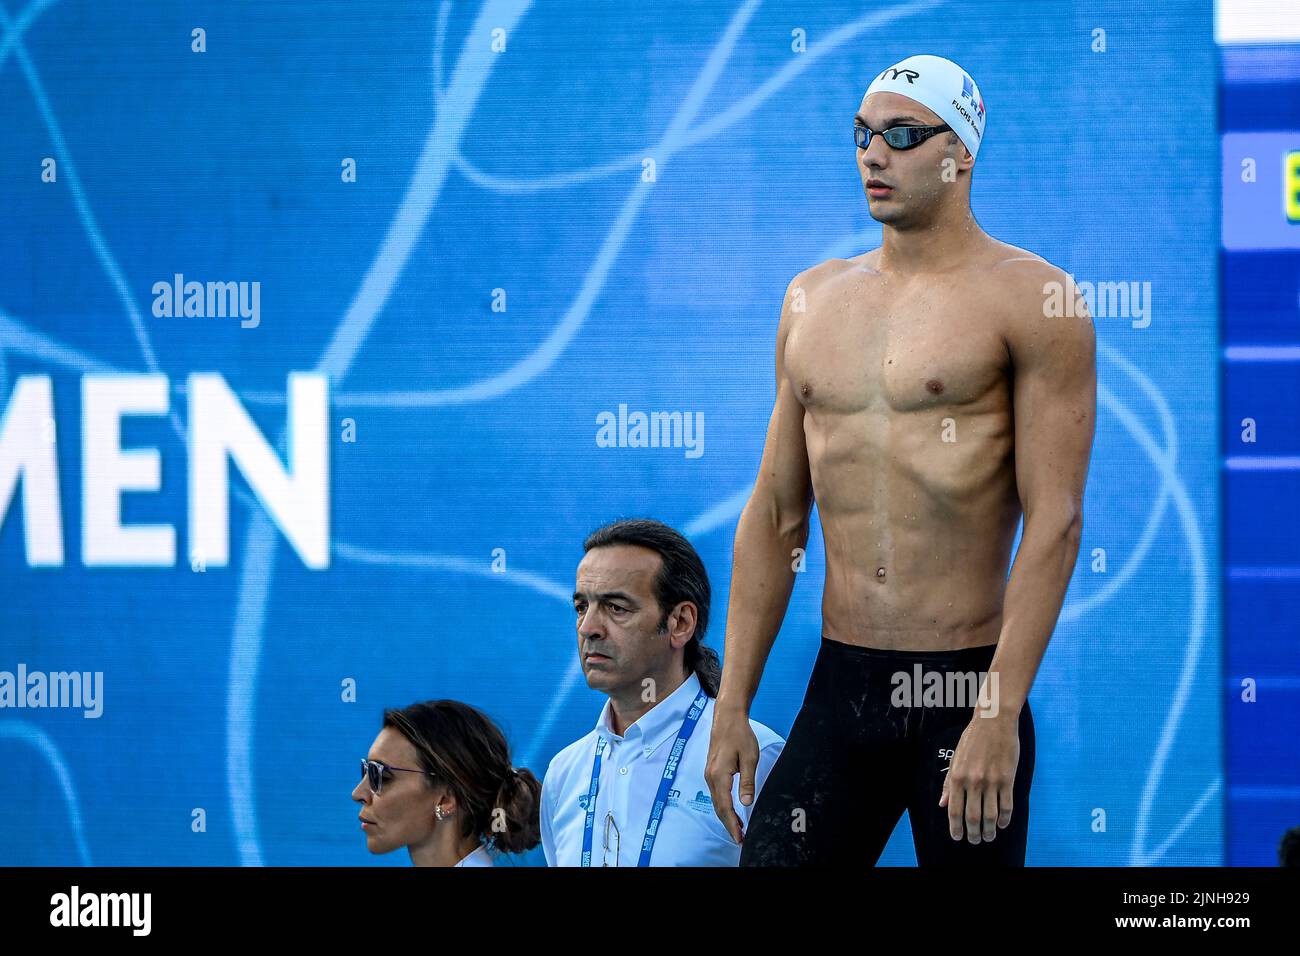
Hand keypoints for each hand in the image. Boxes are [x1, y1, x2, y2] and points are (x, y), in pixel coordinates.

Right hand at [704, 706, 758, 843]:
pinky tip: (732, 811)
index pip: (725, 807)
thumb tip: (746, 803)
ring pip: (716, 802)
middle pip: (718, 808)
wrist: (727, 718)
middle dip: (728, 824)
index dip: (732, 824)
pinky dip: (723, 806)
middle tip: (740, 839)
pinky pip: (716, 794)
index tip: (739, 837)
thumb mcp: (749, 758)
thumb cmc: (740, 735)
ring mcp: (709, 775)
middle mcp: (710, 777)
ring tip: (738, 829)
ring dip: (726, 816)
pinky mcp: (711, 772)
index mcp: (719, 775)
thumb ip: (747, 781)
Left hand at [939, 713, 1019, 843]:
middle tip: (976, 841)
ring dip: (990, 830)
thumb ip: (949, 783)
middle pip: (972, 817)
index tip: (957, 837)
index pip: (954, 810)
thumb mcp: (955, 759)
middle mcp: (973, 781)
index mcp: (957, 777)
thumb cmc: (973, 739)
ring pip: (991, 815)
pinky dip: (1005, 819)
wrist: (993, 722)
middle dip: (973, 833)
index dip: (955, 828)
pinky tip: (1003, 824)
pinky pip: (1006, 805)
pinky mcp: (1007, 779)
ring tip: (989, 836)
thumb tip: (943, 804)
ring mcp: (991, 781)